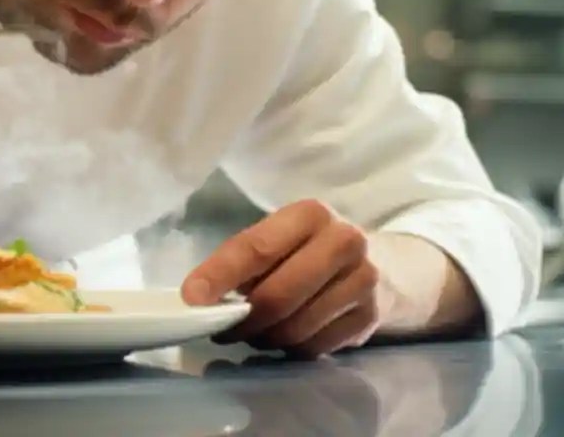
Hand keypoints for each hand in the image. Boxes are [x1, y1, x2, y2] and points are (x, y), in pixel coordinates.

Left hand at [182, 199, 379, 357]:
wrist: (371, 263)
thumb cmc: (303, 249)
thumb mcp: (274, 239)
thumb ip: (241, 262)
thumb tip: (200, 299)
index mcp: (309, 214)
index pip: (258, 249)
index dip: (221, 275)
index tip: (192, 298)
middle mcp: (343, 242)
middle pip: (278, 295)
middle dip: (243, 320)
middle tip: (222, 329)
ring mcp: (363, 281)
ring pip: (296, 327)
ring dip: (264, 338)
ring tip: (252, 332)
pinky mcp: (370, 318)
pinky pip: (315, 347)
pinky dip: (290, 349)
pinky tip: (282, 337)